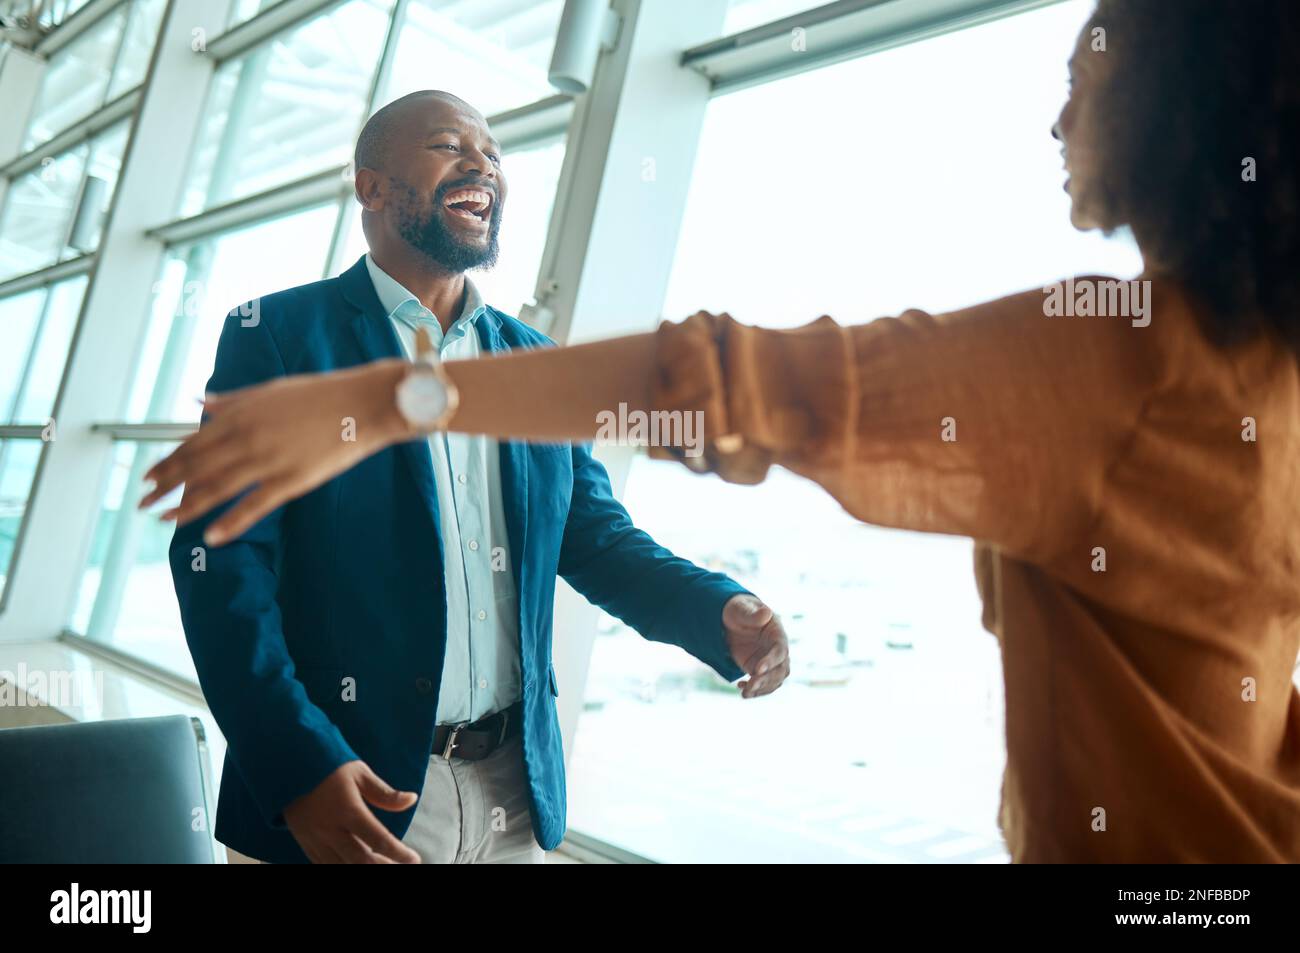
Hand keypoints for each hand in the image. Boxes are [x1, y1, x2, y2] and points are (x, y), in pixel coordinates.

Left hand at [139, 359, 411, 544]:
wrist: (363, 403)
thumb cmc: (319, 393)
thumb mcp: (269, 390)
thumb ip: (233, 401)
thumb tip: (200, 403)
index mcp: (240, 415)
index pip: (192, 443)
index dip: (167, 463)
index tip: (147, 477)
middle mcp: (247, 438)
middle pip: (195, 468)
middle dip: (165, 487)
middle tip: (143, 503)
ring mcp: (268, 461)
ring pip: (217, 489)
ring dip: (187, 507)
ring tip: (165, 521)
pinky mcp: (292, 481)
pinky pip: (255, 506)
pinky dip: (231, 523)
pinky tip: (212, 538)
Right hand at [283, 760, 421, 863]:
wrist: (287, 763)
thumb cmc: (328, 765)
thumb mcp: (359, 773)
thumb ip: (384, 793)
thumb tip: (411, 800)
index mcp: (347, 811)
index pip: (378, 839)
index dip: (398, 853)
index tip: (414, 859)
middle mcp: (330, 830)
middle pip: (360, 860)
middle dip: (383, 867)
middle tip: (399, 867)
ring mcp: (314, 839)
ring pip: (340, 866)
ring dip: (362, 869)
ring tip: (382, 866)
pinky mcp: (304, 842)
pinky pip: (323, 864)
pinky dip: (339, 868)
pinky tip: (354, 866)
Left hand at [722, 594, 789, 697]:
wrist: (732, 620)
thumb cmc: (739, 611)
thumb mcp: (742, 609)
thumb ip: (753, 614)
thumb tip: (766, 613)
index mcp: (776, 633)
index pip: (780, 650)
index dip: (771, 661)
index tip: (757, 670)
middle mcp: (777, 649)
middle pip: (780, 670)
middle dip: (766, 680)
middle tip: (750, 686)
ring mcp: (770, 661)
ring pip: (774, 680)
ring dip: (762, 689)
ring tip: (745, 692)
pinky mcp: (760, 670)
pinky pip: (764, 685)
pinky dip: (755, 691)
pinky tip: (742, 688)